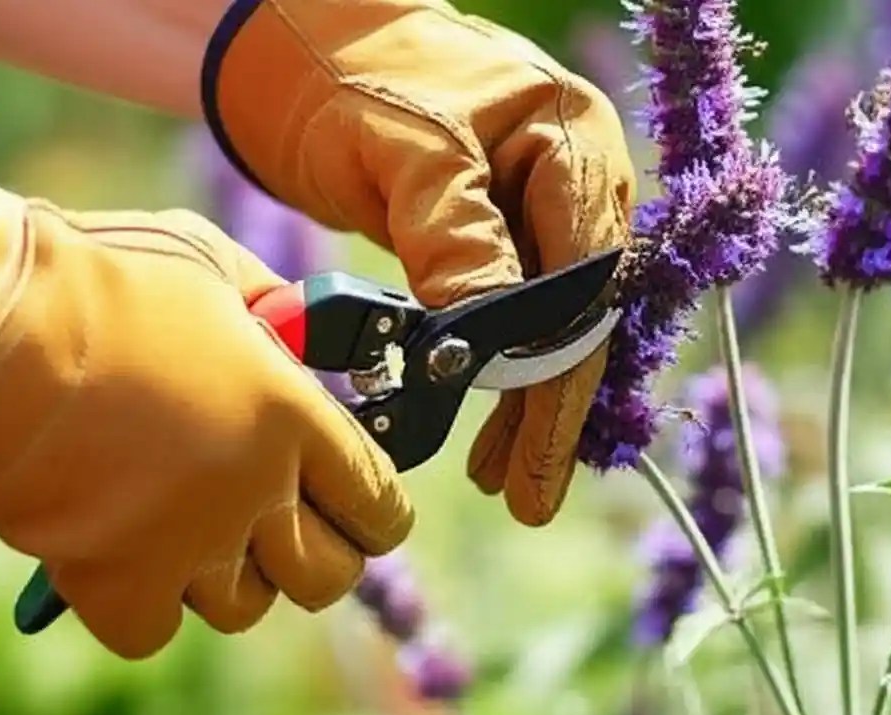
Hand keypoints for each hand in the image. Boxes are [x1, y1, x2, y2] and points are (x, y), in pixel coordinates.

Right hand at [0, 166, 412, 658]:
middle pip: (329, 575)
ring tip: (193, 526)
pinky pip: (156, 630)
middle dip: (318, 556)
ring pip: (246, 606)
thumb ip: (276, 312)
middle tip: (286, 527)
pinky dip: (145, 604)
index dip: (375, 510)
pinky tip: (129, 552)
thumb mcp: (215, 267)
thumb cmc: (99, 275)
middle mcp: (255, 488)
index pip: (378, 503)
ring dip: (228, 576)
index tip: (359, 507)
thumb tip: (302, 334)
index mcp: (292, 415)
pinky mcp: (112, 577)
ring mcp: (187, 540)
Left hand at [203, 0, 635, 524]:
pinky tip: (484, 424)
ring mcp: (543, 204)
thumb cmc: (351, 75)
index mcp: (572, 138)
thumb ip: (453, 236)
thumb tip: (488, 337)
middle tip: (527, 494)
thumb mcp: (404, 151)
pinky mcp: (502, 230)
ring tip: (499, 477)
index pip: (586, 273)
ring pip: (551, 322)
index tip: (536, 440)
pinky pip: (516, 314)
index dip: (562, 365)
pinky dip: (497, 370)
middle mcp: (575, 175)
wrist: (304, 44)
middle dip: (552, 405)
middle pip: (580, 309)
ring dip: (526, 401)